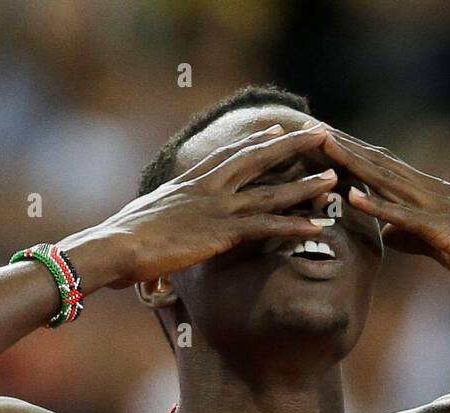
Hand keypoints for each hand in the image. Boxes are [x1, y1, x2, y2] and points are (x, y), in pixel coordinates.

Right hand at [59, 124, 335, 289]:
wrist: (116, 245)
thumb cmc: (124, 237)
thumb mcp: (147, 215)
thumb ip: (164, 212)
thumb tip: (158, 220)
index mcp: (190, 180)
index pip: (228, 153)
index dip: (255, 141)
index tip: (276, 129)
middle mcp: (208, 187)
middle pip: (258, 159)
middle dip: (292, 146)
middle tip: (321, 133)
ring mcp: (218, 207)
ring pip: (271, 192)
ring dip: (305, 185)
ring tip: (333, 179)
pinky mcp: (223, 232)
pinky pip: (267, 227)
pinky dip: (295, 225)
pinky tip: (318, 226)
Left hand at [321, 128, 449, 291]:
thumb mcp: (442, 245)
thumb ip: (411, 236)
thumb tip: (386, 234)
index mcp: (427, 195)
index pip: (381, 169)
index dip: (350, 155)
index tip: (319, 142)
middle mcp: (428, 192)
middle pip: (377, 164)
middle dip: (342, 148)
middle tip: (307, 128)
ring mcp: (435, 208)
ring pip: (386, 180)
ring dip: (352, 163)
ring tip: (321, 145)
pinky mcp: (443, 230)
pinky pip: (405, 217)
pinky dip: (378, 206)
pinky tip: (353, 197)